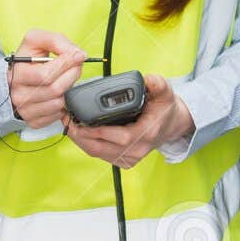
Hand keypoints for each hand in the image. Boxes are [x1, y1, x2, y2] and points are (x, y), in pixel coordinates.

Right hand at [8, 30, 86, 128]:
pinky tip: (59, 93)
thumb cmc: (29, 60)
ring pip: (58, 103)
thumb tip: (77, 54)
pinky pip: (57, 115)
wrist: (13, 80)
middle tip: (74, 67)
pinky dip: (64, 104)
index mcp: (17, 73)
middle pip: (55, 89)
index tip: (78, 56)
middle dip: (72, 75)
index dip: (68, 63)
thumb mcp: (37, 41)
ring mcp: (25, 109)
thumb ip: (56, 41)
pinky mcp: (33, 121)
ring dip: (69, 90)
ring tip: (65, 80)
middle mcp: (18, 94)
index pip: (46, 74)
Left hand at [65, 73, 194, 168]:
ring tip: (70, 125)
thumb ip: (157, 83)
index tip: (80, 121)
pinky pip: (100, 155)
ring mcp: (130, 158)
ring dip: (80, 140)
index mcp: (147, 134)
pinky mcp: (123, 162)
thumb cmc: (165, 108)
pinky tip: (80, 134)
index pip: (119, 137)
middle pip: (101, 148)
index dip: (97, 131)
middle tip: (68, 120)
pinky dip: (87, 145)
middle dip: (80, 135)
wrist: (172, 125)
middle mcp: (137, 150)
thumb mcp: (165, 92)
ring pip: (97, 153)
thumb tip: (146, 79)